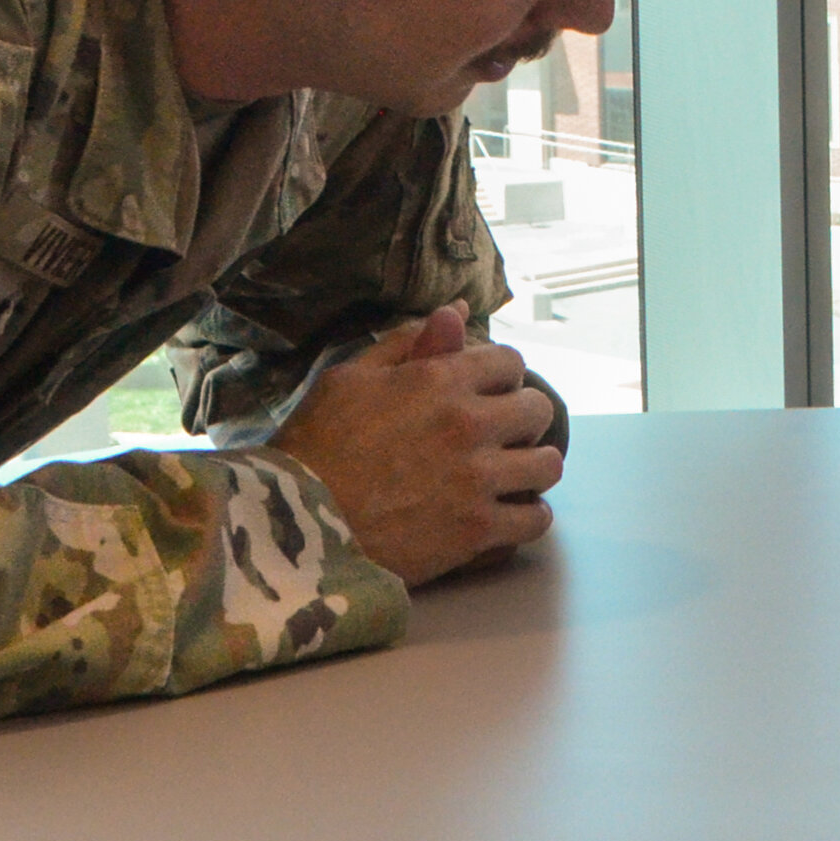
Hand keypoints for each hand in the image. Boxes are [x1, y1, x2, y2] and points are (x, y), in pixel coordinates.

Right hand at [267, 305, 564, 584]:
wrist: (291, 525)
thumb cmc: (314, 446)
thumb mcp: (350, 380)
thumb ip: (408, 343)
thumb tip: (456, 309)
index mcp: (441, 380)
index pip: (511, 363)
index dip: (498, 379)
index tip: (483, 397)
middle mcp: (470, 424)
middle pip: (538, 410)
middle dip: (521, 420)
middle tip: (498, 437)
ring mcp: (478, 479)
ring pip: (547, 465)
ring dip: (532, 467)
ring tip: (510, 476)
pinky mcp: (478, 530)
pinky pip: (535, 519)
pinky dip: (526, 517)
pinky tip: (506, 514)